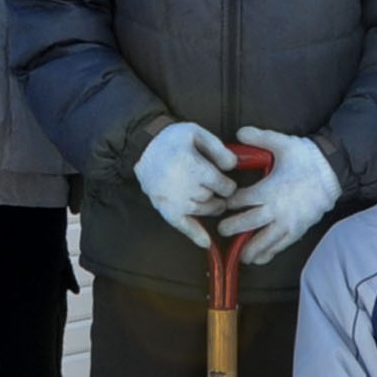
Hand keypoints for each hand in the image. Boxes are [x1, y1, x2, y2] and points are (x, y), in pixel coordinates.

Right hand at [134, 121, 239, 245]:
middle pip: (212, 198)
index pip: (222, 185)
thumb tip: (233, 166)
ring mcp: (172, 199)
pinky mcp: (164, 207)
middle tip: (219, 190)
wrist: (143, 146)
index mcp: (192, 166)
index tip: (227, 183)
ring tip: (214, 202)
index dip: (228, 185)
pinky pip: (181, 225)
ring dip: (211, 208)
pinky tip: (206, 243)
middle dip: (219, 195)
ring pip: (202, 210)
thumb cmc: (172, 138)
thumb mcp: (197, 133)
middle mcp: (182, 186)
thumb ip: (218, 148)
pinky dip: (195, 235)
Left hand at [217, 129, 341, 251]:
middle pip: (247, 223)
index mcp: (268, 190)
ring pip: (262, 240)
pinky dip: (268, 253)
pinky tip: (259, 258)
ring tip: (238, 254)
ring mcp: (287, 222)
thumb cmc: (306, 157)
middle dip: (231, 227)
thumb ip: (259, 138)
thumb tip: (239, 132)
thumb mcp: (282, 143)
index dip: (229, 203)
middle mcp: (275, 210)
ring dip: (248, 247)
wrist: (333, 171)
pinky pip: (280, 246)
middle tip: (221, 229)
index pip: (241, 200)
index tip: (223, 203)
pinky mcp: (298, 230)